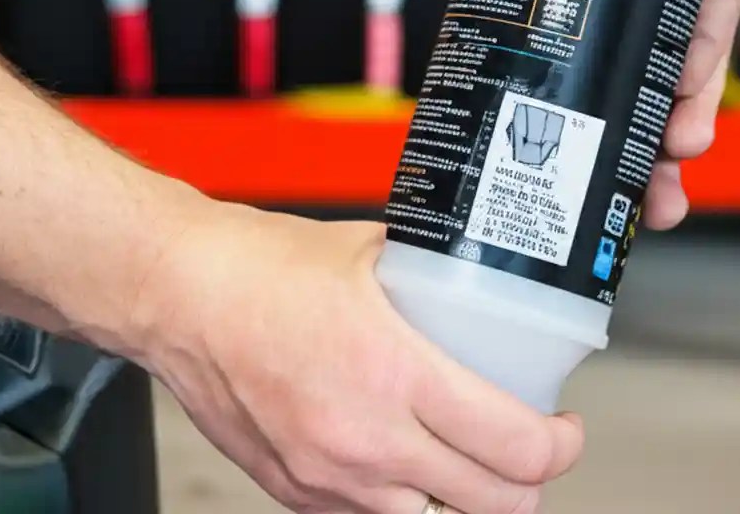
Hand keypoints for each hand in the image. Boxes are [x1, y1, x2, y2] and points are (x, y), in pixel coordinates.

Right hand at [133, 203, 582, 512]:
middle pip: (492, 505)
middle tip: (534, 448)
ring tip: (477, 462)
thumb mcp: (373, 252)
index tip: (563, 426)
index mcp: (394, 373)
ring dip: (469, 500)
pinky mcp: (297, 492)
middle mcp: (365, 439)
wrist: (175, 295)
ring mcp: (328, 476)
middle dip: (531, 483)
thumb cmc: (258, 269)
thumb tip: (481, 276)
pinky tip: (412, 464)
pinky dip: (407, 502)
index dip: (561, 446)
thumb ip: (434, 275)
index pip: (516, 448)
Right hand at [420, 0, 739, 229]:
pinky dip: (701, 92)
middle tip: (590, 205)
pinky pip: (710, 44)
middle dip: (598, 150)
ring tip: (647, 190)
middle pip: (597, 80)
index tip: (510, 154)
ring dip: (655, 143)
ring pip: (657, 79)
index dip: (522, 102)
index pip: (529, 43)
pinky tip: (684, 133)